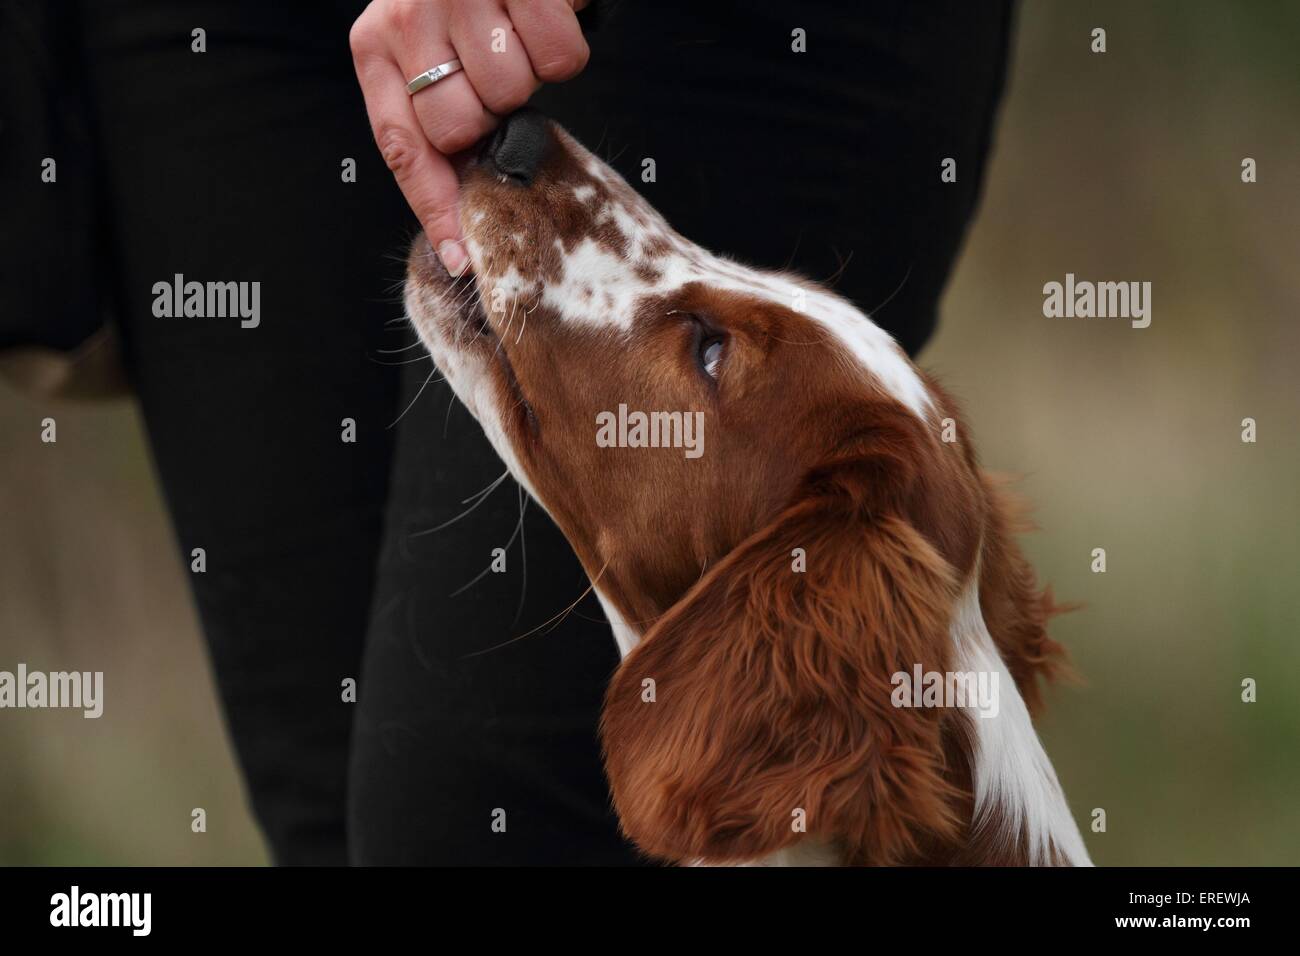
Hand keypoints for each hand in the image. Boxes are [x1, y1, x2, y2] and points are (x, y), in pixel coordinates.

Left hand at [350, 0, 590, 274]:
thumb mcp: (429, 47)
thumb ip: (433, 117)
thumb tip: (460, 210)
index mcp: (376, 44)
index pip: (403, 148)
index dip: (436, 208)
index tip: (461, 258)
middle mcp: (406, 16)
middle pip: (461, 128)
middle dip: (492, 118)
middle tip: (498, 79)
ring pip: (512, 93)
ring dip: (528, 75)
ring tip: (516, 38)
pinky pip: (558, 58)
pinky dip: (564, 45)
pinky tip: (544, 18)